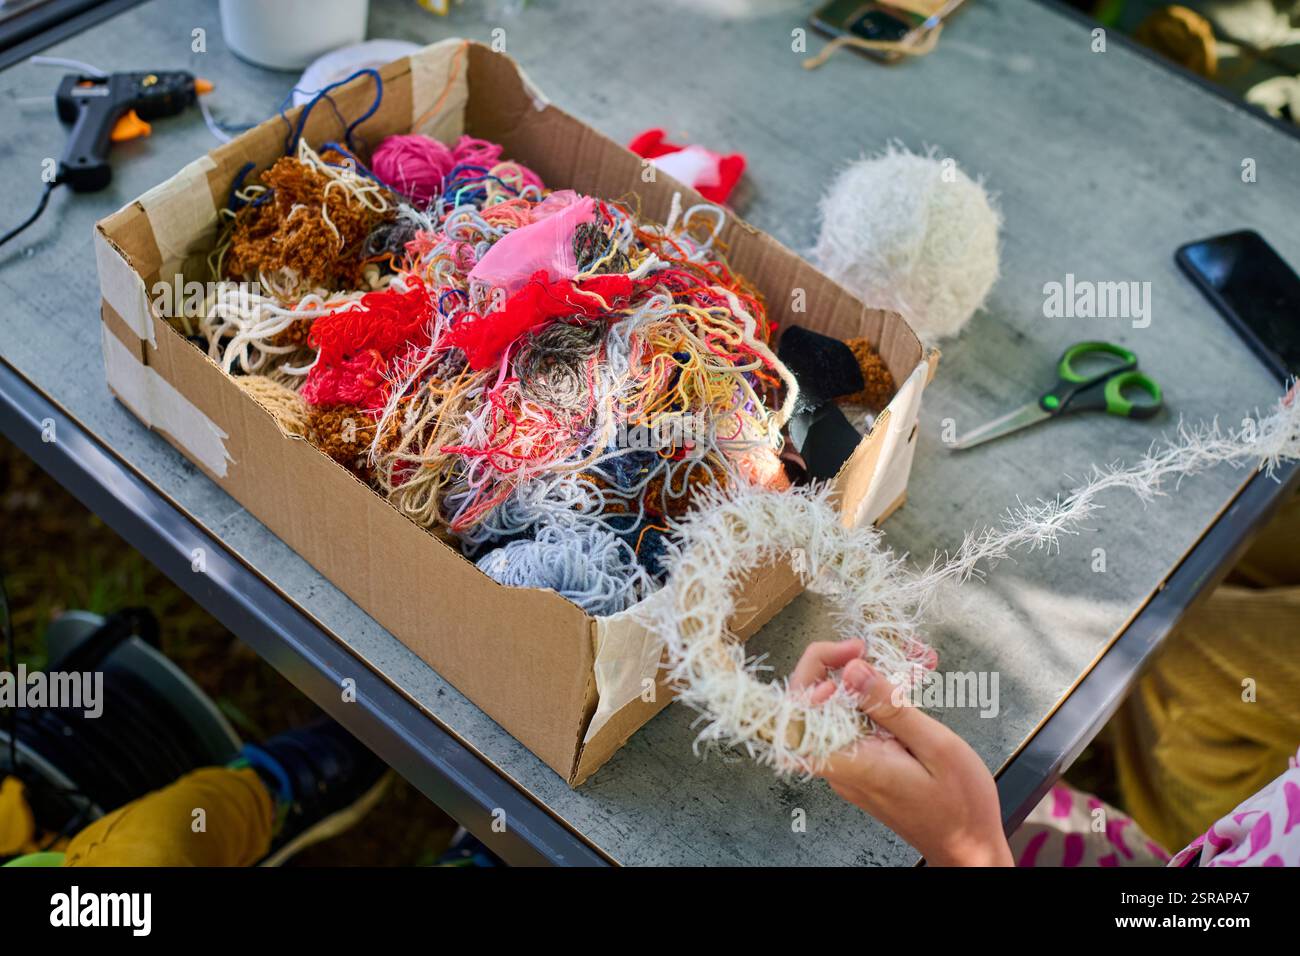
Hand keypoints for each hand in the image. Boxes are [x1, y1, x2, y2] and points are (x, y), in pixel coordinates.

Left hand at [791, 639, 1012, 866]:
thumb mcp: (935, 747)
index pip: (798, 711)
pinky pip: (861, 721)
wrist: (968, 847)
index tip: (854, 654)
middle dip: (848, 662)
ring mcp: (850, 763)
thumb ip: (889, 707)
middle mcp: (840, 762)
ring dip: (873, 677)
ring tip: (915, 662)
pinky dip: (883, 697)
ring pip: (842, 706)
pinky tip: (912, 685)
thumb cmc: (959, 806)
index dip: (814, 671)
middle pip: (816, 700)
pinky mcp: (863, 762)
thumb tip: (850, 669)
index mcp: (850, 761)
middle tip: (884, 648)